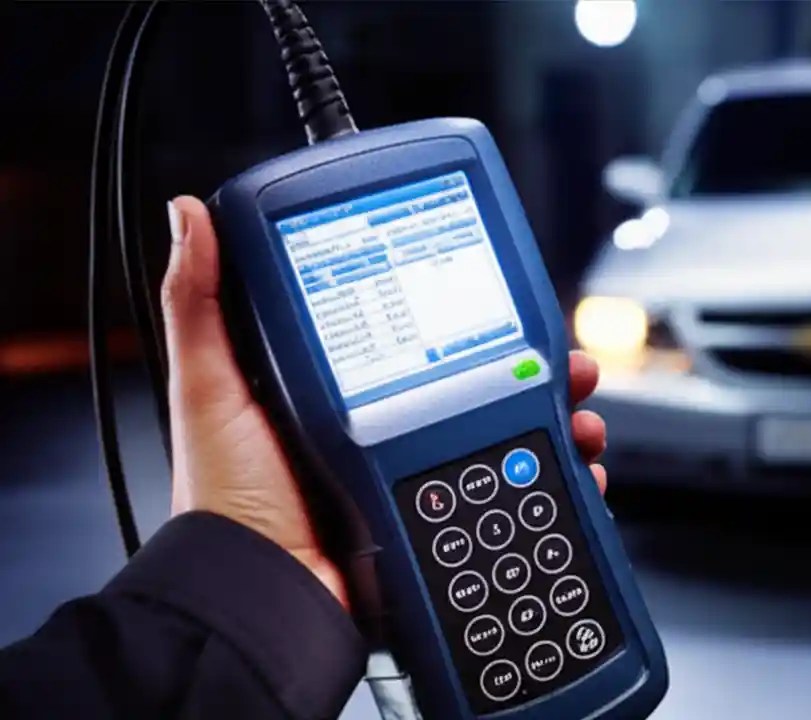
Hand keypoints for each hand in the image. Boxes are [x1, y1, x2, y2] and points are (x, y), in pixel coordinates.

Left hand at [161, 196, 608, 608]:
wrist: (268, 594)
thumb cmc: (230, 499)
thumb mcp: (212, 388)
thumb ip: (201, 304)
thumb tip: (190, 214)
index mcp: (342, 387)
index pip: (420, 332)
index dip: (468, 310)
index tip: (500, 290)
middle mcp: (389, 424)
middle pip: (483, 378)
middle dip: (536, 364)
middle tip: (562, 358)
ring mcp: (421, 471)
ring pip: (510, 432)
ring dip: (557, 417)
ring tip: (578, 412)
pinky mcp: (443, 514)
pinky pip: (513, 491)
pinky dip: (556, 479)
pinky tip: (576, 468)